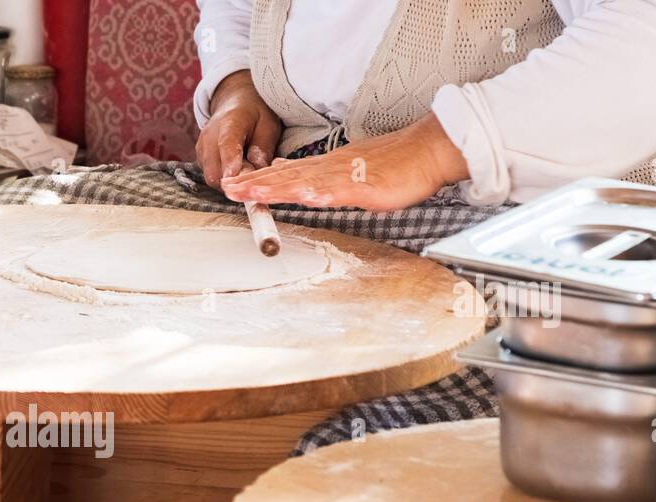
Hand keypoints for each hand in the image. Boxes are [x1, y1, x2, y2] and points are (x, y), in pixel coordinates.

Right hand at [195, 70, 283, 188]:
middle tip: (253, 179)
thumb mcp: (268, 125)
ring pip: (212, 178)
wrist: (235, 102)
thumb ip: (263, 148)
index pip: (227, 145)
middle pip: (215, 171)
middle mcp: (209, 136)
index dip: (230, 163)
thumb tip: (258, 171)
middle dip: (233, 182)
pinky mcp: (200, 158)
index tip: (235, 177)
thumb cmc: (255, 114)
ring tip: (246, 169)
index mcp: (229, 122)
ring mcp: (201, 148)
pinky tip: (236, 167)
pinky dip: (224, 178)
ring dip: (229, 182)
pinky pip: (210, 176)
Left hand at [220, 113, 469, 211]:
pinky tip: (307, 197)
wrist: (428, 150)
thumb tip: (294, 177)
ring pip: (307, 182)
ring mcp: (348, 177)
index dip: (258, 180)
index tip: (232, 185)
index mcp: (326, 167)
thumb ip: (321, 176)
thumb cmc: (393, 163)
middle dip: (256, 184)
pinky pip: (342, 190)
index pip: (286, 173)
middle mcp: (331, 169)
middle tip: (227, 188)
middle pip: (287, 176)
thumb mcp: (349, 169)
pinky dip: (323, 193)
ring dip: (278, 187)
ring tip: (253, 191)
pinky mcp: (367, 186)